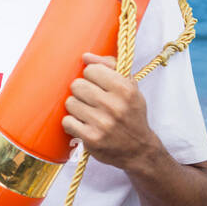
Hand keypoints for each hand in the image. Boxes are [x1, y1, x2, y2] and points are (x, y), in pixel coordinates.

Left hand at [62, 52, 159, 169]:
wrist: (139, 149)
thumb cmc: (131, 114)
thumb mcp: (130, 87)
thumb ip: (110, 66)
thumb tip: (86, 56)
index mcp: (125, 89)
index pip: (90, 70)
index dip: (91, 77)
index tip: (98, 86)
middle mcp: (114, 105)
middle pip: (77, 85)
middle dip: (81, 92)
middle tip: (91, 101)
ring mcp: (102, 123)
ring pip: (70, 103)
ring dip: (76, 108)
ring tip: (89, 114)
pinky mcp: (91, 138)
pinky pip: (67, 121)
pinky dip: (73, 123)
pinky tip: (84, 125)